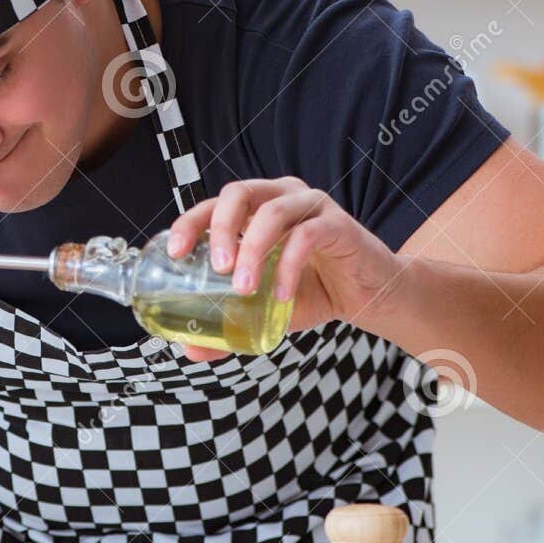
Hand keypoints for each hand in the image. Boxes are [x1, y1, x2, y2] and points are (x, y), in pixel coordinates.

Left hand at [165, 177, 404, 360]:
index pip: (214, 204)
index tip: (175, 252)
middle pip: (239, 192)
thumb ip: (228, 325)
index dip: (191, 222)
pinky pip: (307, 236)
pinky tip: (282, 296)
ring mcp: (311, 206)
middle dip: (220, 227)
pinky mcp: (339, 225)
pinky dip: (288, 266)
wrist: (368, 296)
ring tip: (243, 288)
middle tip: (215, 267)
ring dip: (252, 249)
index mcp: (256, 208)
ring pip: (272, 211)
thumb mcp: (263, 309)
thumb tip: (190, 350)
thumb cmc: (311, 292)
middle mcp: (281, 196)